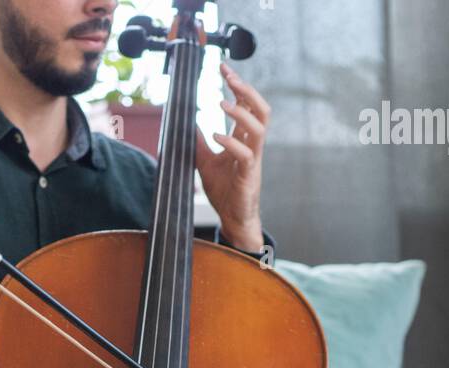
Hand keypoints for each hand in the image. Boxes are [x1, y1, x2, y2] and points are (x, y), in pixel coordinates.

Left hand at [195, 63, 269, 253]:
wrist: (232, 218)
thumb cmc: (224, 191)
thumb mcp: (205, 161)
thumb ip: (199, 141)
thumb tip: (188, 121)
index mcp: (243, 139)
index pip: (246, 105)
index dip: (236, 84)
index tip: (222, 67)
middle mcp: (252, 146)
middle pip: (260, 109)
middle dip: (246, 90)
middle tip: (228, 76)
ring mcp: (252, 160)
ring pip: (259, 128)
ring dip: (240, 113)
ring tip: (221, 103)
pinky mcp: (248, 176)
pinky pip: (245, 155)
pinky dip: (230, 142)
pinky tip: (215, 135)